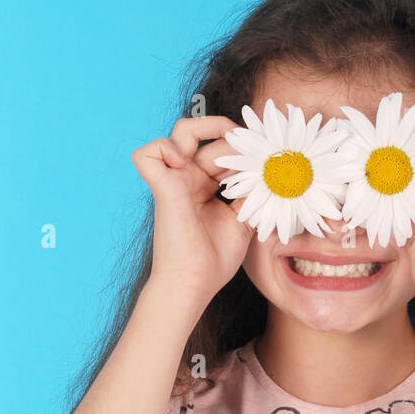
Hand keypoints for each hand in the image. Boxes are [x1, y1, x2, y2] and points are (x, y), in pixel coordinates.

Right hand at [131, 116, 253, 306]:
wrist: (194, 284)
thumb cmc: (214, 261)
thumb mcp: (243, 221)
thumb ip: (252, 195)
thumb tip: (268, 173)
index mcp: (206, 187)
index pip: (223, 150)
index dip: (243, 147)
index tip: (265, 154)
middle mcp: (189, 179)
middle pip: (210, 138)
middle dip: (236, 141)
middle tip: (255, 154)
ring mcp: (175, 181)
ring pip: (182, 131)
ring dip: (208, 129)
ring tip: (230, 145)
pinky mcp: (162, 188)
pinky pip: (146, 154)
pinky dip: (162, 148)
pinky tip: (184, 162)